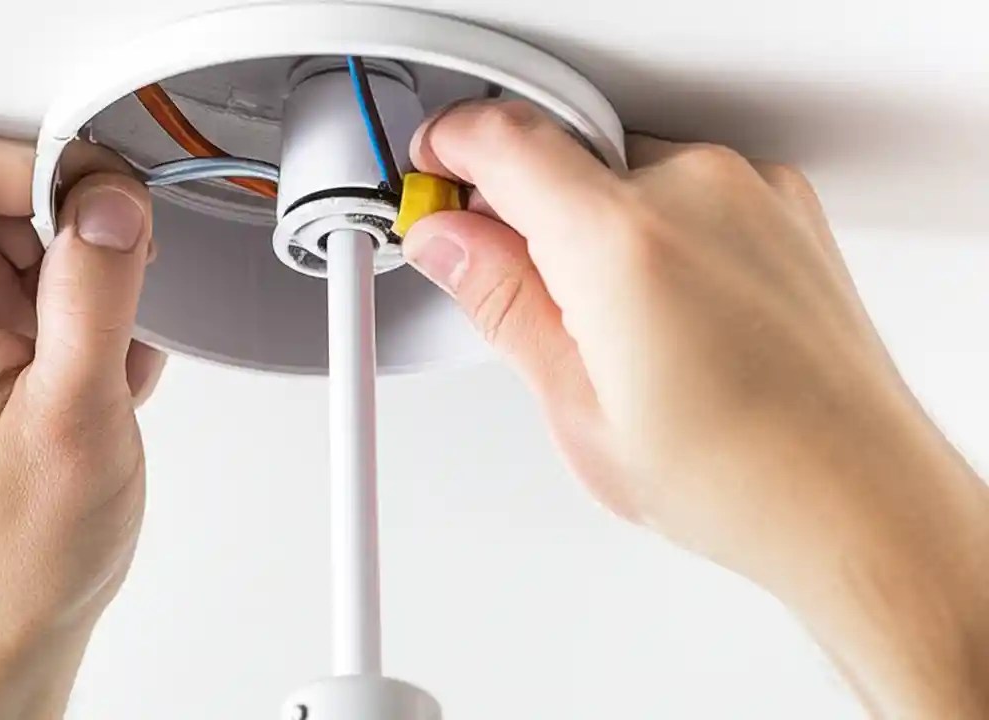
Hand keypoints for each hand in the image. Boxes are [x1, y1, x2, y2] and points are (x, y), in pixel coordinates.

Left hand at [0, 122, 161, 718]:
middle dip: (78, 230)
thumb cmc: (13, 551)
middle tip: (120, 293)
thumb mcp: (73, 412)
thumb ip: (97, 291)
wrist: (6, 620)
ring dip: (95, 281)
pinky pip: (53, 283)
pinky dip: (97, 316)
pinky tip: (106, 377)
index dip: (34, 168)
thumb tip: (113, 199)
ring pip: (33, 235)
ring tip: (109, 356)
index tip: (103, 213)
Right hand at [403, 100, 988, 715]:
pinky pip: (685, 185)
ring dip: (589, 219)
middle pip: (564, 154)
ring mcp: (751, 192)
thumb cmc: (735, 475)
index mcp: (624, 241)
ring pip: (624, 169)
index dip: (450, 149)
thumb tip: (448, 239)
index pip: (505, 141)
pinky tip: (660, 306)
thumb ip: (500, 298)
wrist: (855, 496)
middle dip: (520, 206)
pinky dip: (652, 224)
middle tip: (506, 277)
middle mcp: (695, 192)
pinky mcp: (785, 205)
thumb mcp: (576, 403)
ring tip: (604, 321)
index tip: (433, 174)